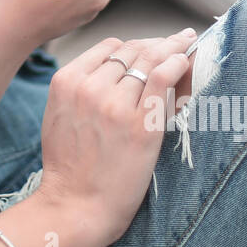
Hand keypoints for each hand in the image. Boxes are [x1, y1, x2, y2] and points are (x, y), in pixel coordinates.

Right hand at [36, 31, 195, 240]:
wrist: (76, 205)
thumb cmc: (70, 166)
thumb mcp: (61, 115)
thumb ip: (81, 88)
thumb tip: (116, 69)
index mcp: (66, 82)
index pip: (109, 47)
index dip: (133, 45)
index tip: (149, 48)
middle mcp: (90, 88)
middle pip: (131, 51)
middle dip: (155, 44)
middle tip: (175, 41)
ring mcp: (116, 105)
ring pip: (149, 60)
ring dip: (171, 48)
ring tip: (186, 43)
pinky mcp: (142, 124)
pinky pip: (162, 78)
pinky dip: (176, 62)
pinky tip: (185, 58)